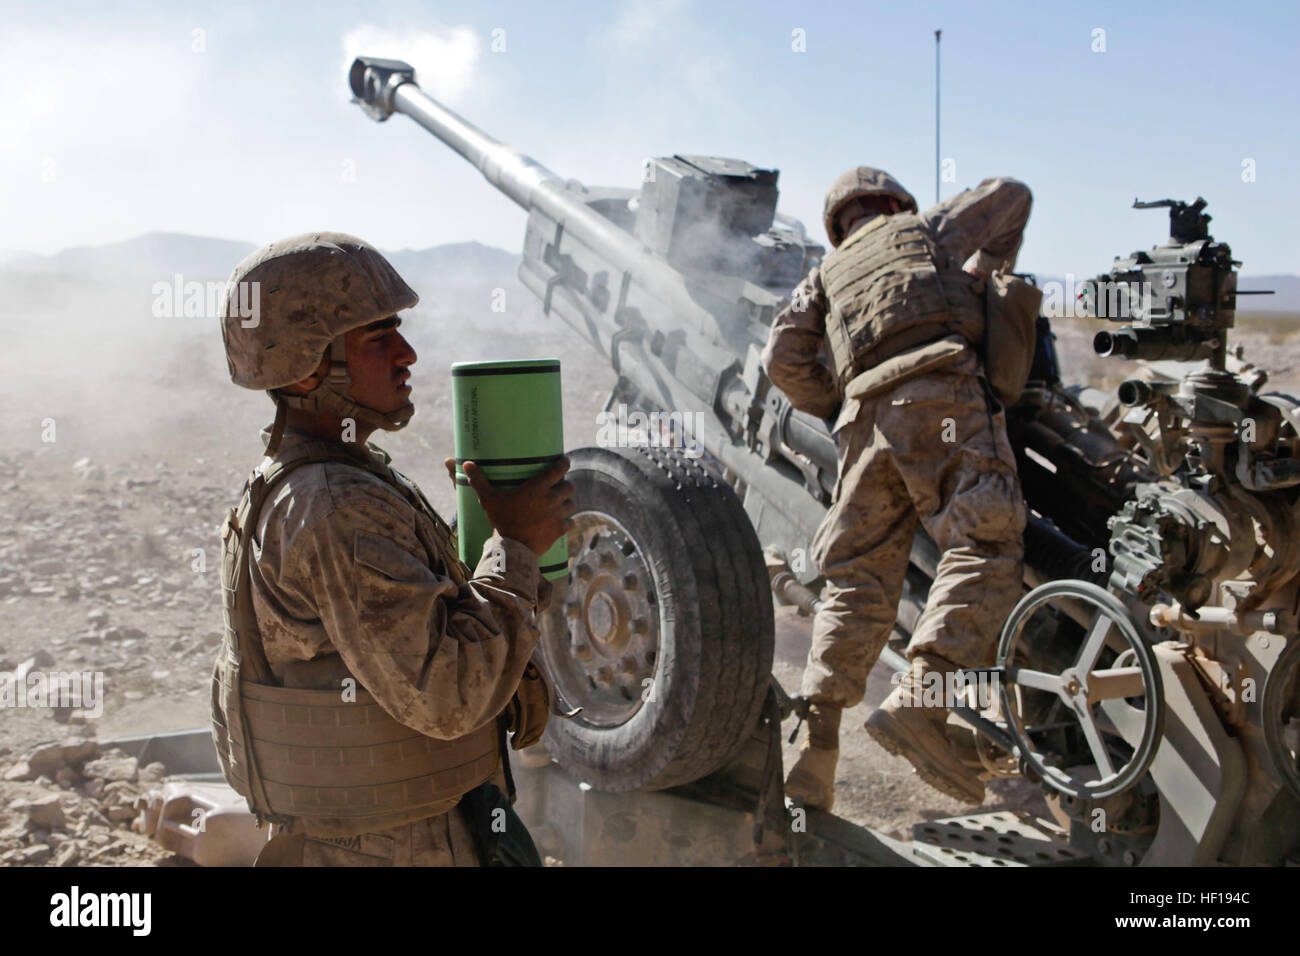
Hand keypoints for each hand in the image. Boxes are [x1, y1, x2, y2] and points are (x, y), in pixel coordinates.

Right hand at [444, 456, 575, 557]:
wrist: (512, 548)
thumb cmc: (500, 521)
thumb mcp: (488, 499)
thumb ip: (478, 480)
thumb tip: (466, 463)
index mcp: (537, 488)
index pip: (558, 469)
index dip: (564, 463)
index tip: (564, 461)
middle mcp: (551, 499)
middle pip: (569, 486)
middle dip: (566, 485)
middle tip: (560, 486)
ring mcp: (557, 515)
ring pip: (571, 504)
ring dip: (567, 502)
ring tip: (561, 503)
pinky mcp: (560, 530)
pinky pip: (570, 522)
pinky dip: (567, 521)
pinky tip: (563, 521)